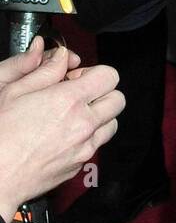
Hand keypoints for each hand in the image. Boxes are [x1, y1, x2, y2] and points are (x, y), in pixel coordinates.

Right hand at [0, 46, 124, 221]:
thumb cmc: (0, 136)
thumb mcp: (13, 91)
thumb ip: (44, 70)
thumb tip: (60, 56)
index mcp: (68, 101)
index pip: (109, 76)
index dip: (93, 72)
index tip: (76, 77)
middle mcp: (83, 125)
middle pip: (117, 99)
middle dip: (101, 92)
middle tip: (77, 94)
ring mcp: (84, 148)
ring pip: (112, 124)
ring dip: (98, 115)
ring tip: (72, 115)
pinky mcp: (79, 165)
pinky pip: (97, 145)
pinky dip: (88, 137)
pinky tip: (63, 135)